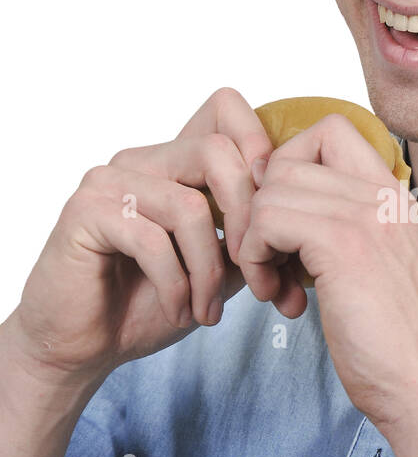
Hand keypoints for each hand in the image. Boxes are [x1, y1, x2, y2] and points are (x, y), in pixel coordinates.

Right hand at [10, 87, 272, 384]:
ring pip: (190, 206)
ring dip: (210, 270)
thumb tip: (296, 226)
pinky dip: (176, 284)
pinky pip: (152, 240)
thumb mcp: (216, 269)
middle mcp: (141, 160)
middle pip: (218, 152)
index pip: (226, 110)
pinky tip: (179, 311)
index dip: (262, 149)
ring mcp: (109, 181)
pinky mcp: (85, 212)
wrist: (83, 346)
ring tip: (208, 309)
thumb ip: (248, 238)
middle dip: (248, 222)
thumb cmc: (146, 304)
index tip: (277, 216)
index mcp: (174, 162)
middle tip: (259, 278)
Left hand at [235, 112, 417, 434]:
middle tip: (273, 262)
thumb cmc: (396, 346)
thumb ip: (342, 233)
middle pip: (289, 157)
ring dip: (256, 241)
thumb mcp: (373, 271)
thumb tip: (279, 214)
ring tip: (276, 286)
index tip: (282, 222)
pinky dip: (257, 258)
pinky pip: (267, 220)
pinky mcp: (345, 244)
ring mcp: (368, 215)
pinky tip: (279, 297)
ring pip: (271, 189)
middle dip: (262, 210)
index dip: (288, 168)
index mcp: (393, 197)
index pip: (328, 132)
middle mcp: (384, 195)